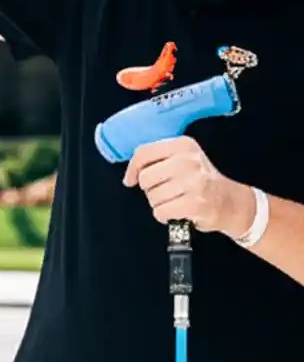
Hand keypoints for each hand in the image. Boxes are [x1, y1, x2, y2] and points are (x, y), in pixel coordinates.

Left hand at [123, 136, 254, 235]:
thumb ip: (157, 160)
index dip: (132, 169)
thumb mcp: (182, 159)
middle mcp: (189, 160)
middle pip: (146, 178)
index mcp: (183, 145)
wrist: (231, 201)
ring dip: (160, 203)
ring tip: (177, 200)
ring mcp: (194, 182)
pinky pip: (160, 212)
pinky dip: (165, 216)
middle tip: (168, 191)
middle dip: (151, 189)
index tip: (131, 180)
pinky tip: (178, 211)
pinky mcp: (195, 203)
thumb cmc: (200, 181)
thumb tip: (130, 176)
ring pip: (152, 197)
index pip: (144, 153)